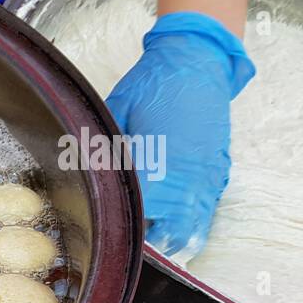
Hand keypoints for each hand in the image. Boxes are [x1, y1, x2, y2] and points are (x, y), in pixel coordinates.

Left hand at [105, 11, 254, 257]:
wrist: (195, 60)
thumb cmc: (151, 85)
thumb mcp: (115, 114)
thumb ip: (102, 147)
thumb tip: (83, 169)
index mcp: (158, 164)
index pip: (139, 211)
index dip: (123, 225)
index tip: (109, 232)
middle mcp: (186, 176)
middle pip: (168, 228)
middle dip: (149, 238)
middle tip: (130, 241)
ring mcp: (207, 174)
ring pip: (193, 223)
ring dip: (173, 235)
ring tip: (154, 242)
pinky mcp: (218, 168)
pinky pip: (208, 206)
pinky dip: (193, 220)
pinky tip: (177, 225)